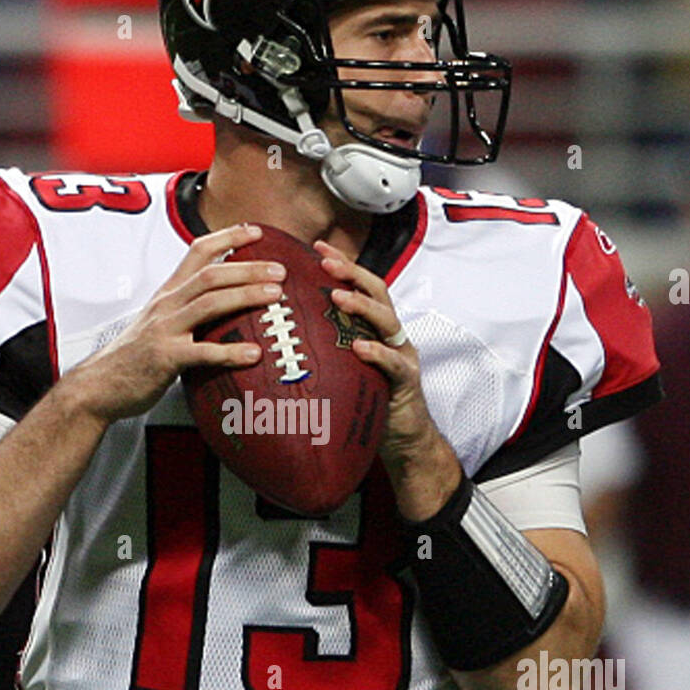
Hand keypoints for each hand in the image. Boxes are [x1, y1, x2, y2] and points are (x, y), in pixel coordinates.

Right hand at [66, 224, 284, 425]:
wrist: (99, 386)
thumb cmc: (134, 357)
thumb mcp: (159, 322)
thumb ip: (187, 310)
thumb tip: (225, 306)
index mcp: (168, 293)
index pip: (198, 252)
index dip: (228, 237)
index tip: (256, 231)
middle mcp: (167, 305)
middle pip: (212, 274)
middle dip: (249, 268)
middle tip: (280, 269)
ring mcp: (165, 330)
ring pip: (210, 303)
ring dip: (246, 296)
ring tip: (275, 296)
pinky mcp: (165, 358)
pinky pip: (202, 352)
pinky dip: (230, 352)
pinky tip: (253, 354)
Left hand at [314, 240, 461, 518]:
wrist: (403, 442)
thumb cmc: (368, 403)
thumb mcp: (344, 370)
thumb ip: (326, 349)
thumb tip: (282, 337)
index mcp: (377, 329)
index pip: (362, 287)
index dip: (343, 265)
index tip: (316, 247)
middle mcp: (392, 336)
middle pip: (377, 292)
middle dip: (351, 273)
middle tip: (324, 260)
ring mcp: (402, 357)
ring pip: (387, 321)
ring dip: (361, 306)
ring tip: (337, 297)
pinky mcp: (407, 382)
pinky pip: (394, 363)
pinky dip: (377, 353)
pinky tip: (359, 347)